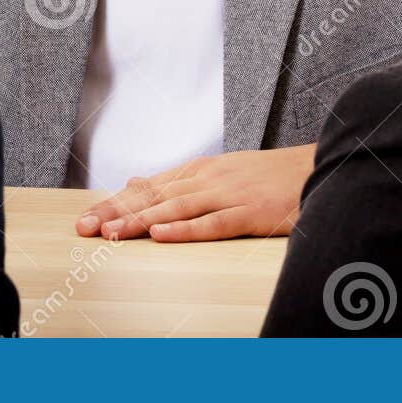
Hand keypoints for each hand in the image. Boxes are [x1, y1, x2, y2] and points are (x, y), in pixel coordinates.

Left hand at [74, 144, 317, 242]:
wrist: (318, 167)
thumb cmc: (269, 176)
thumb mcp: (220, 171)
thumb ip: (177, 180)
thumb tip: (135, 181)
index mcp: (198, 171)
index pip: (147, 189)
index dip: (114, 204)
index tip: (84, 219)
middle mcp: (208, 179)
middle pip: (153, 198)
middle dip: (116, 213)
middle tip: (83, 229)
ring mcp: (228, 195)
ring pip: (176, 209)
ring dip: (142, 222)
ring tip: (112, 235)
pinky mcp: (250, 213)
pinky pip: (213, 223)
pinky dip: (186, 230)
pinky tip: (163, 235)